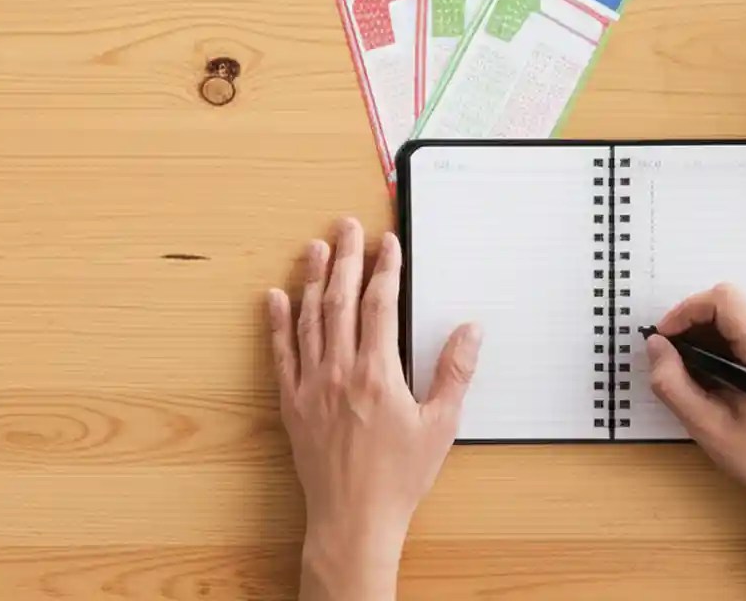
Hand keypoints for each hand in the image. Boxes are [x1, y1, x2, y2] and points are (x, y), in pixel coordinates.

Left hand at [266, 218, 481, 600]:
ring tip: (314, 248)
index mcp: (378, 373)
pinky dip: (279, 323)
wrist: (354, 519)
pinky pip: (282, 354)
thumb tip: (470, 330)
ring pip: (309, 319)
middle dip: (345, 258)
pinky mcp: (294, 403)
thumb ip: (455, 372)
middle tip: (346, 226)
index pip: (380, 304)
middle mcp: (340, 372)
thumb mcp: (441, 424)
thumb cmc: (399, 477)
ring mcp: (312, 386)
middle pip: (339, 300)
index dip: (385, 268)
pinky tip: (275, 298)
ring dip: (311, 279)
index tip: (388, 243)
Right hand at [647, 284, 745, 511]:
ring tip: (692, 376)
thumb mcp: (707, 427)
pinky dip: (721, 345)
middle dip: (691, 327)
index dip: (686, 311)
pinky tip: (714, 378)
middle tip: (672, 364)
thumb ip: (673, 383)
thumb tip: (655, 345)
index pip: (723, 299)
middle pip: (727, 306)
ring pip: (734, 317)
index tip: (665, 339)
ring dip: (705, 338)